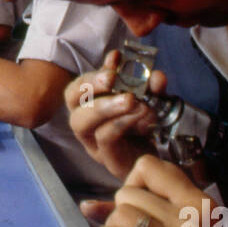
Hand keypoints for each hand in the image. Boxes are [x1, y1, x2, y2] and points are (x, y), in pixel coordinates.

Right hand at [65, 49, 166, 179]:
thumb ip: (148, 87)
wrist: (156, 167)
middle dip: (91, 85)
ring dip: (107, 105)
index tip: (115, 59)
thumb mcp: (148, 102)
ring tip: (131, 99)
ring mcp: (93, 143)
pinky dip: (122, 122)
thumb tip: (154, 74)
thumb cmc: (143, 131)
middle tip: (113, 78)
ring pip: (82, 122)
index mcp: (89, 106)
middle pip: (72, 100)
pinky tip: (141, 114)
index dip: (93, 72)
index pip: (77, 86)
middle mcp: (85, 124)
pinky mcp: (107, 159)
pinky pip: (105, 138)